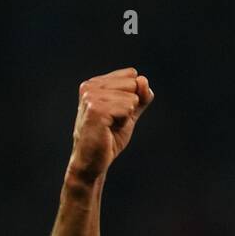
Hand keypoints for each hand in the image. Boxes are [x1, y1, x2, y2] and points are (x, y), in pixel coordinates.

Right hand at [69, 68, 153, 184]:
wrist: (94, 160)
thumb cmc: (109, 137)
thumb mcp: (129, 113)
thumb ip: (140, 97)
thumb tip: (144, 80)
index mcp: (95, 83)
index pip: (132, 76)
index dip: (133, 98)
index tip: (118, 112)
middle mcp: (90, 86)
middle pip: (133, 84)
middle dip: (131, 107)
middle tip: (114, 121)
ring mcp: (91, 96)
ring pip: (131, 98)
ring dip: (126, 117)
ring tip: (110, 126)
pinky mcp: (95, 109)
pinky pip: (126, 108)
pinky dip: (124, 122)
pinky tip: (109, 128)